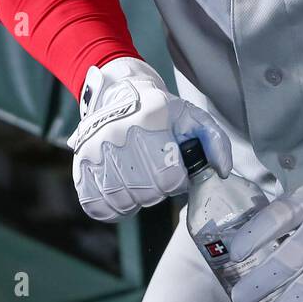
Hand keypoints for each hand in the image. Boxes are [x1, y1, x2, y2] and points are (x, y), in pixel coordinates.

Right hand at [66, 55, 232, 220]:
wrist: (118, 95)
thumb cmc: (159, 112)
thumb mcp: (191, 117)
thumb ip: (215, 141)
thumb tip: (222, 171)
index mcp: (150, 119)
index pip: (169, 177)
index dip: (178, 179)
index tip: (175, 168)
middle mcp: (118, 133)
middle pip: (147, 193)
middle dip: (158, 190)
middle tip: (156, 174)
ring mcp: (95, 150)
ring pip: (123, 202)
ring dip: (136, 199)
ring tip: (140, 180)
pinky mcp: (80, 165)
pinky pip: (97, 206)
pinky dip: (112, 207)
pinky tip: (122, 190)